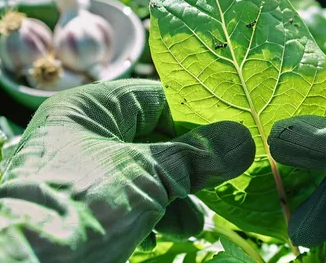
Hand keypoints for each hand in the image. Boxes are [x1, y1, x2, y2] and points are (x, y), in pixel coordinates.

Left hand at [0, 79, 254, 262]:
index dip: (200, 118)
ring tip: (198, 219)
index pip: (159, 97)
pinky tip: (177, 228)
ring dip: (177, 192)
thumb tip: (244, 140)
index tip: (235, 137)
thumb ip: (196, 158)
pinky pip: (130, 196)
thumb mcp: (147, 177)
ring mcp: (82, 168)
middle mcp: (84, 130)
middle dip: (191, 164)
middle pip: (154, 136)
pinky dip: (156, 210)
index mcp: (91, 105)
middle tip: (225, 180)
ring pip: (144, 170)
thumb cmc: (81, 206)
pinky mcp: (83, 203)